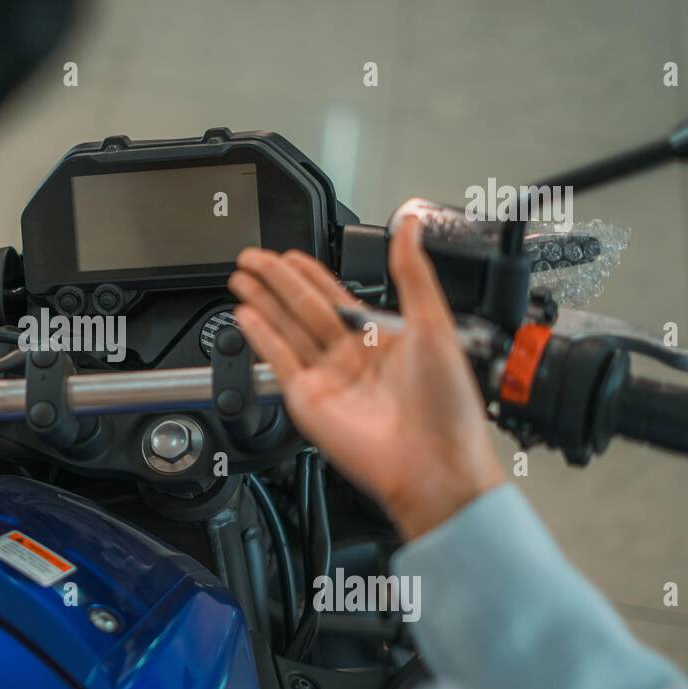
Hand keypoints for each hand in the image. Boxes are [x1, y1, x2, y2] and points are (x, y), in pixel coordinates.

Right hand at [228, 211, 504, 539]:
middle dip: (276, 281)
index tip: (290, 255)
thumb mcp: (435, 323)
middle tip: (252, 258)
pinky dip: (261, 337)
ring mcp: (328, 378)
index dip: (311, 273)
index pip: (337, 296)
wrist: (435, 463)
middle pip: (305, 308)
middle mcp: (353, 357)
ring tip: (240, 278)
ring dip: (263, 302)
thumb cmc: (447, 405)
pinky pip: (280, 360)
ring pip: (287, 329)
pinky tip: (245, 314)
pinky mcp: (309, 400)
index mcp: (384, 337)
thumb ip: (412, 272)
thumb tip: (410, 225)